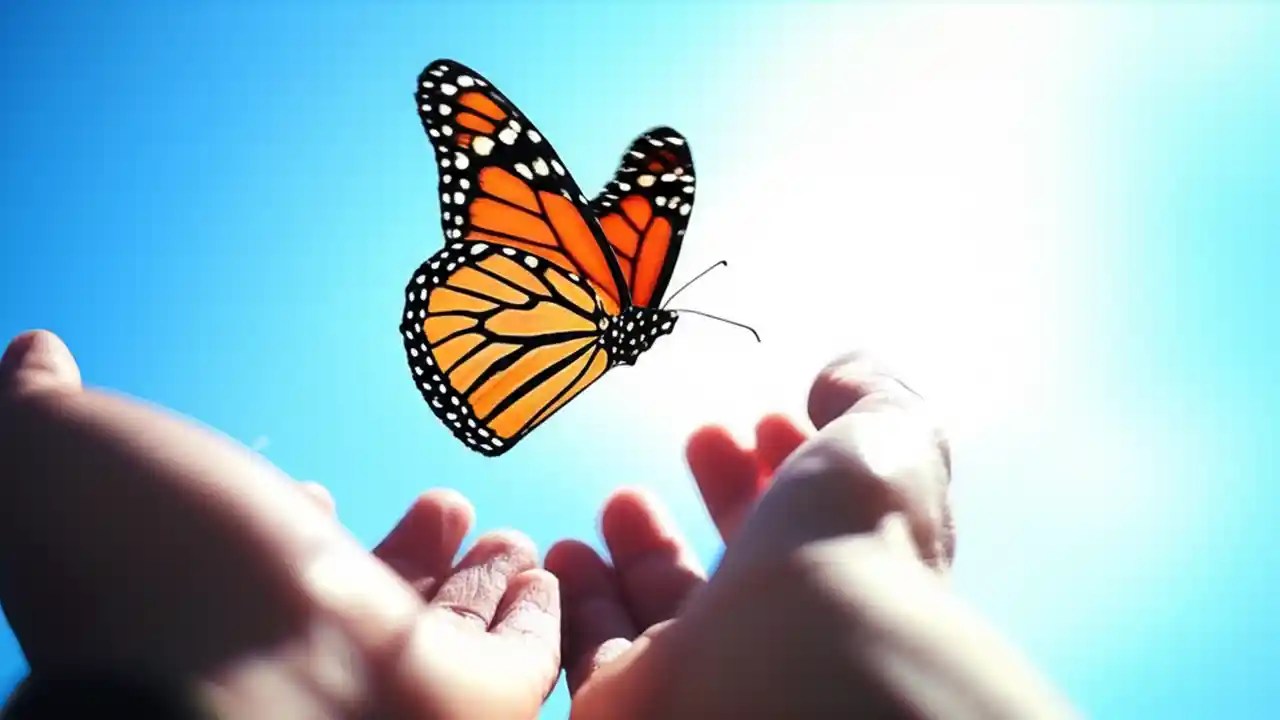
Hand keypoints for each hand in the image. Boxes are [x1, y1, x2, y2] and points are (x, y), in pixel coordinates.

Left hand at [0, 330, 559, 718]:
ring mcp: (381, 682)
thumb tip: (34, 352)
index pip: (270, 570)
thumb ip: (38, 409)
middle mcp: (294, 650)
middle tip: (447, 505)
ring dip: (476, 578)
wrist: (229, 687)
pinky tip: (542, 578)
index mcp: (209, 602)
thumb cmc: (136, 573)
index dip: (297, 527)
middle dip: (415, 550)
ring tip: (494, 532)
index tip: (313, 490)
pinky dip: (535, 620)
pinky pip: (518, 663)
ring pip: (446, 630)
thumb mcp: (57, 460)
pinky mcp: (463, 699)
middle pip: (372, 603)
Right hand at [548, 352, 1076, 718]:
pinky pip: (596, 650)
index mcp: (851, 573)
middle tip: (701, 439)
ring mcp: (709, 670)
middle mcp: (783, 631)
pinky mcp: (634, 702)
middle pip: (746, 560)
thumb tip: (845, 370)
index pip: (821, 518)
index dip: (792, 464)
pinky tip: (567, 553)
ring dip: (640, 548)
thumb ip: (873, 399)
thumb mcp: (884, 442)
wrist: (790, 665)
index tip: (763, 419)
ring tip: (623, 500)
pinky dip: (579, 602)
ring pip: (666, 608)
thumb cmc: (848, 549)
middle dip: (722, 491)